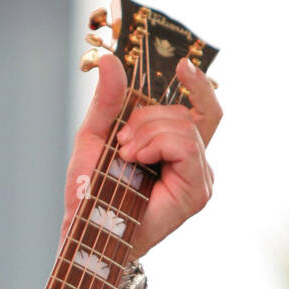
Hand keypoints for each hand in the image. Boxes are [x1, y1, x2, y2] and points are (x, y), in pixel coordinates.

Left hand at [61, 51, 221, 257]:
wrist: (85, 228)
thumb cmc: (90, 191)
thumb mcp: (95, 136)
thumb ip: (107, 101)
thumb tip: (110, 60)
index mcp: (175, 147)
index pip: (202, 108)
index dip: (199, 84)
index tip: (182, 66)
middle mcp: (193, 160)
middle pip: (185, 113)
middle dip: (148, 117)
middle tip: (122, 141)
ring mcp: (199, 176)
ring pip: (184, 127)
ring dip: (147, 134)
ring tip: (125, 156)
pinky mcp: (197, 192)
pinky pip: (185, 147)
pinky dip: (157, 145)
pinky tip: (137, 159)